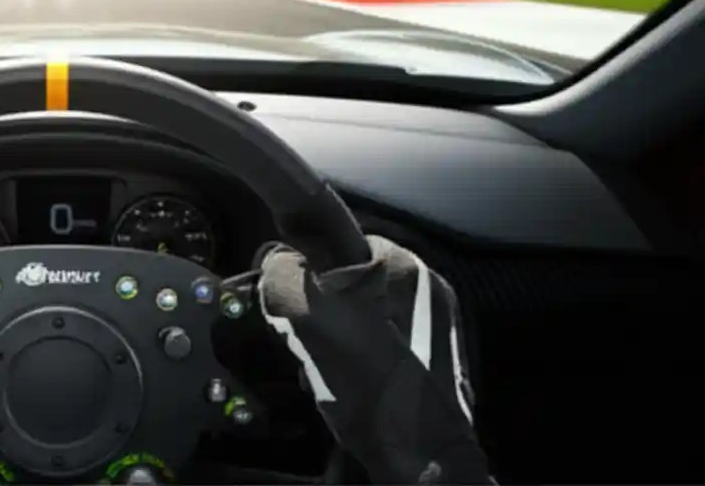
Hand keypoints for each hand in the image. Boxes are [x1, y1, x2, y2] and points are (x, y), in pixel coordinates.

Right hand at [257, 236, 491, 483]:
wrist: (424, 464)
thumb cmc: (375, 391)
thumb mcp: (314, 322)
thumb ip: (285, 278)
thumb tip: (273, 261)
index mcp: (406, 269)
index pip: (336, 241)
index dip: (302, 268)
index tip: (286, 298)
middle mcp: (426, 292)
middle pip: (344, 283)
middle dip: (315, 311)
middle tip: (301, 343)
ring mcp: (431, 329)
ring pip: (355, 316)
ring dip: (328, 340)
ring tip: (319, 371)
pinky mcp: (426, 364)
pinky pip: (373, 346)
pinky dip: (350, 361)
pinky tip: (341, 387)